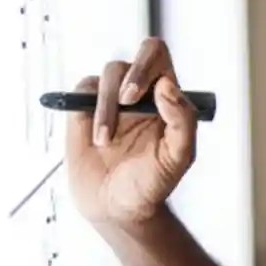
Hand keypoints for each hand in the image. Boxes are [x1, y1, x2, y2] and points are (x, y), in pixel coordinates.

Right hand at [66, 37, 197, 225]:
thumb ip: (182, 120)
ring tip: (106, 140)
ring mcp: (111, 100)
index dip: (149, 63)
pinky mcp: (84, 110)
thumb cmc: (153, 183)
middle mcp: (139, 93)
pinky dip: (87, 109)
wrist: (117, 209)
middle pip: (134, 58)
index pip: (158, 57)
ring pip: (108, 74)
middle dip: (130, 76)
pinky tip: (95, 138)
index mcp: (165, 97)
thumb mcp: (178, 157)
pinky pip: (82, 90)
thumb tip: (168, 86)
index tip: (141, 92)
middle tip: (126, 102)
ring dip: (107, 106)